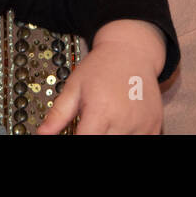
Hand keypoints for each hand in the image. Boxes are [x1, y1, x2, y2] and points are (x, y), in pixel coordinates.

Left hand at [35, 20, 164, 133]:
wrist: (132, 51)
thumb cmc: (102, 67)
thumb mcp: (74, 86)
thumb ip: (58, 113)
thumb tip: (41, 133)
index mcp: (100, 112)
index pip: (85, 143)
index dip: (77, 143)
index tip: (76, 134)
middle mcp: (122, 121)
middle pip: (104, 145)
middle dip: (94, 138)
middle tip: (90, 127)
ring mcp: (141, 126)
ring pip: (122, 146)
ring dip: (111, 138)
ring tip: (105, 124)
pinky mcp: (154, 127)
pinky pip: (143, 142)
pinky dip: (130, 138)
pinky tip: (120, 128)